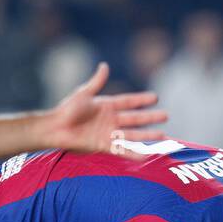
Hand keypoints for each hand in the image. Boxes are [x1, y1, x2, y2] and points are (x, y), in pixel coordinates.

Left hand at [39, 63, 168, 158]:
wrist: (56, 128)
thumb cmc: (67, 109)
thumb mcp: (84, 93)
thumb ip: (97, 82)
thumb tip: (105, 66)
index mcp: (107, 105)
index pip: (129, 102)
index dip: (142, 100)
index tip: (156, 97)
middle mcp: (111, 120)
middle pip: (135, 118)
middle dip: (151, 118)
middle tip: (166, 116)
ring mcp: (108, 134)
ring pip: (132, 135)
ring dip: (147, 136)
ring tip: (163, 136)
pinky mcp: (103, 146)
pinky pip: (121, 150)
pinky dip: (133, 153)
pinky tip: (145, 155)